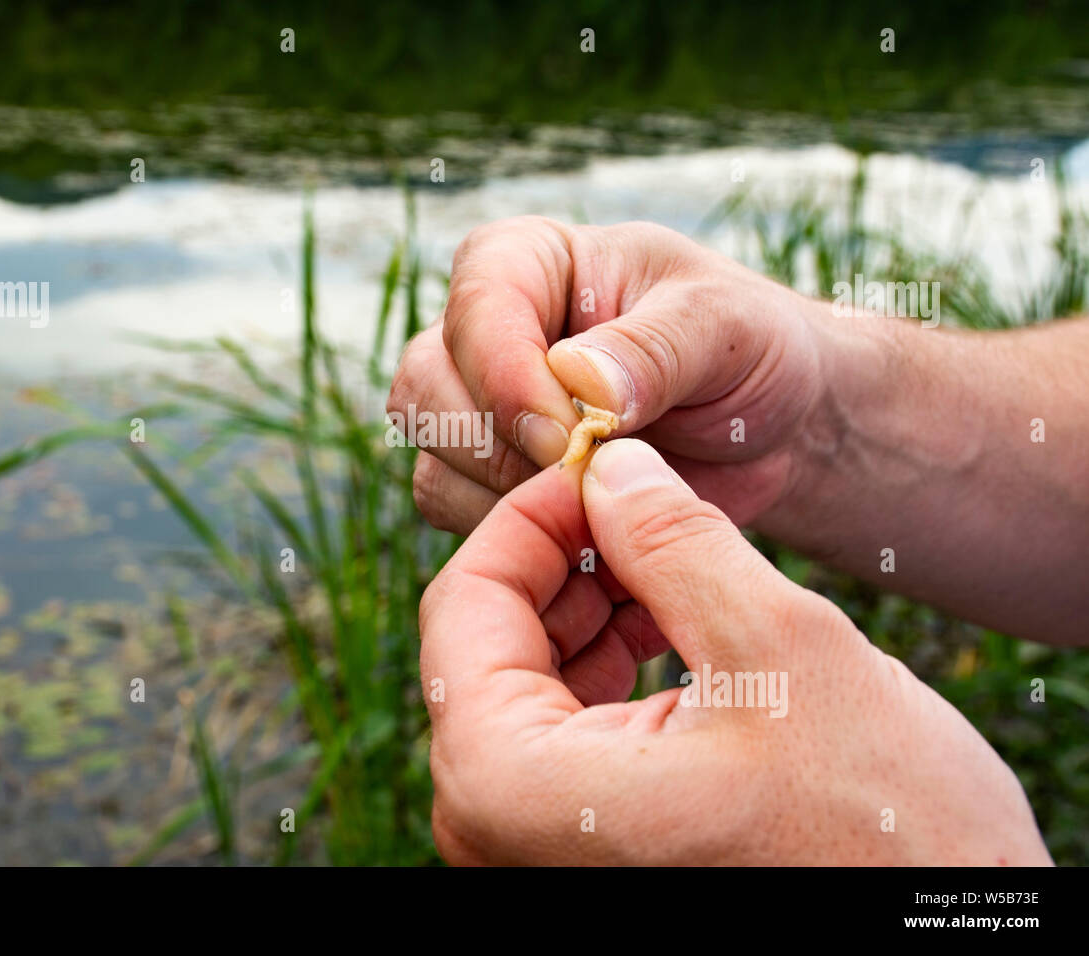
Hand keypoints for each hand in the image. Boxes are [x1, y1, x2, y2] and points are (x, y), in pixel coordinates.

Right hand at [390, 216, 829, 534]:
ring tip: (599, 505)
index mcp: (529, 261)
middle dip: (501, 446)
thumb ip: (654, 348)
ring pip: (435, 455)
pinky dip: (509, 533)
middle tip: (585, 480)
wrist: (766, 429)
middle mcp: (484, 329)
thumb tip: (579, 380)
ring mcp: (472, 404)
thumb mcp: (726, 328)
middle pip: (427, 384)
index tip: (568, 436)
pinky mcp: (480, 474)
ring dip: (506, 496)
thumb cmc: (744, 350)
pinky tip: (583, 533)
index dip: (507, 374)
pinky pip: (453, 510)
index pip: (478, 302)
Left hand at [420, 438, 1050, 864]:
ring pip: (527, 677)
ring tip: (672, 553)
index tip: (599, 463)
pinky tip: (673, 620)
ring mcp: (533, 843)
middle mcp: (495, 826)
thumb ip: (673, 542)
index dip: (532, 514)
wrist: (932, 941)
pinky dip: (611, 662)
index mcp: (507, 782)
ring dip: (593, 602)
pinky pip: (563, 727)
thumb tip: (611, 465)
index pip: (464, 600)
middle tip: (644, 498)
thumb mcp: (778, 651)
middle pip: (489, 638)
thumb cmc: (878, 834)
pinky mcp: (582, 847)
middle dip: (565, 555)